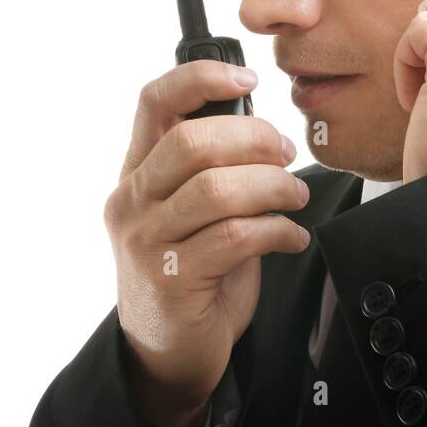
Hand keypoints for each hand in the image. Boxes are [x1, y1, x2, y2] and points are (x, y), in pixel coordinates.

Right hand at [103, 60, 310, 426]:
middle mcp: (131, 200)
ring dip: (274, 187)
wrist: (168, 349)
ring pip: (217, 189)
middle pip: (192, 142)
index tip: (247, 78)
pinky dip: (278, 231)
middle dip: (255, 140)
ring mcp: (146, 241)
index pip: (154, 102)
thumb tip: (263, 128)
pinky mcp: (172, 279)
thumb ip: (213, 167)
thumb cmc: (193, 269)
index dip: (201, 78)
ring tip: (296, 197)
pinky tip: (292, 237)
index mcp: (137, 170)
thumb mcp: (193, 208)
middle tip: (286, 155)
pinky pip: (236, 237)